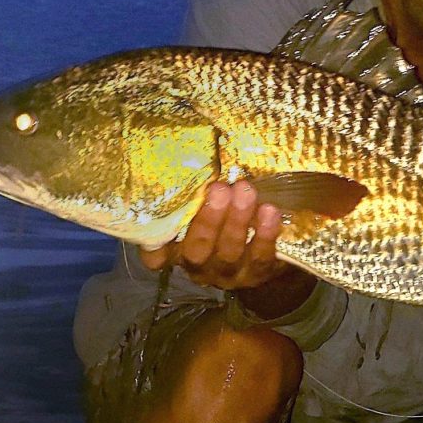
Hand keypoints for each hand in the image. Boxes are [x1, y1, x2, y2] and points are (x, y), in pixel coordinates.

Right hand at [140, 180, 289, 290]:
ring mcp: (228, 274)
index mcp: (179, 250)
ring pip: (229, 252)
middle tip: (219, 189)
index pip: (156, 256)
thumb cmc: (227, 214)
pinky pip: (260, 257)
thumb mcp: (208, 204)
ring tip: (245, 191)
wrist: (269, 247)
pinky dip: (265, 233)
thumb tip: (183, 148)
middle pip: (198, 249)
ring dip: (237, 220)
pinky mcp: (258, 274)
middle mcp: (200, 265)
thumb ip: (197, 191)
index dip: (153, 246)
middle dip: (208, 219)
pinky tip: (269, 211)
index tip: (158, 220)